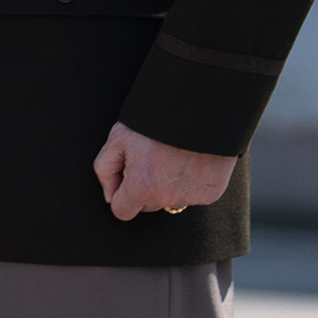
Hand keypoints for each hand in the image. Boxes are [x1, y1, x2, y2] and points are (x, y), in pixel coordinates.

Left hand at [94, 123, 236, 222]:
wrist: (199, 106)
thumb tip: (110, 195)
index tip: (127, 178)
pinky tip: (190, 159)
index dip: (121, 194)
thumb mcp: (118, 137)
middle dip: (145, 187)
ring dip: (169, 185)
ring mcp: (192, 197)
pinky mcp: (212, 192)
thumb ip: (105, 169)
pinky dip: (191, 181)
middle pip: (148, 205)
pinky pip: (194, 194)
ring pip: (171, 199)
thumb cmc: (155, 120)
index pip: (123, 212)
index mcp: (142, 188)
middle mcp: (168, 198)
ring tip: (172, 155)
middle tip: (152, 158)